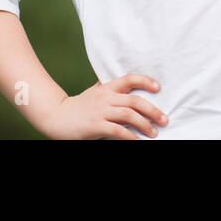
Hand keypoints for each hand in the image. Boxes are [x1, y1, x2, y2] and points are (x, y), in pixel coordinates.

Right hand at [37, 74, 168, 139]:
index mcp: (107, 88)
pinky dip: (130, 136)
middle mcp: (106, 97)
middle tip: (165, 119)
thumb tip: (127, 86)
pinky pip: (118, 131)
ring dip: (145, 124)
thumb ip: (109, 89)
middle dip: (153, 110)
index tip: (159, 88)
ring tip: (154, 133)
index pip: (129, 79)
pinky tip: (138, 141)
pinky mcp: (95, 125)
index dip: (146, 81)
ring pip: (129, 115)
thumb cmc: (78, 106)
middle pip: (135, 100)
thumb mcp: (94, 93)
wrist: (55, 116)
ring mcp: (100, 111)